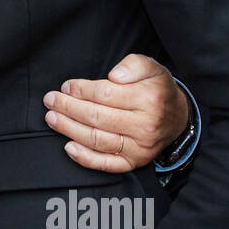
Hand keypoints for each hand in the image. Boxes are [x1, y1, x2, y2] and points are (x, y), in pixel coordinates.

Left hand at [43, 53, 187, 171]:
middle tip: (51, 100)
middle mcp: (145, 125)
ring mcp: (139, 147)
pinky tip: (68, 146)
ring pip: (97, 139)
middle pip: (97, 117)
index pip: (105, 94)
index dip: (81, 90)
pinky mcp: (134, 162)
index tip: (66, 86)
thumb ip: (133, 64)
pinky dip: (85, 158)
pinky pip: (106, 164)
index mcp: (149, 99)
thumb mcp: (152, 68)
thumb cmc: (157, 90)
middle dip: (68, 108)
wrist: (178, 118)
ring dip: (69, 129)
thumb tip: (115, 75)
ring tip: (52, 118)